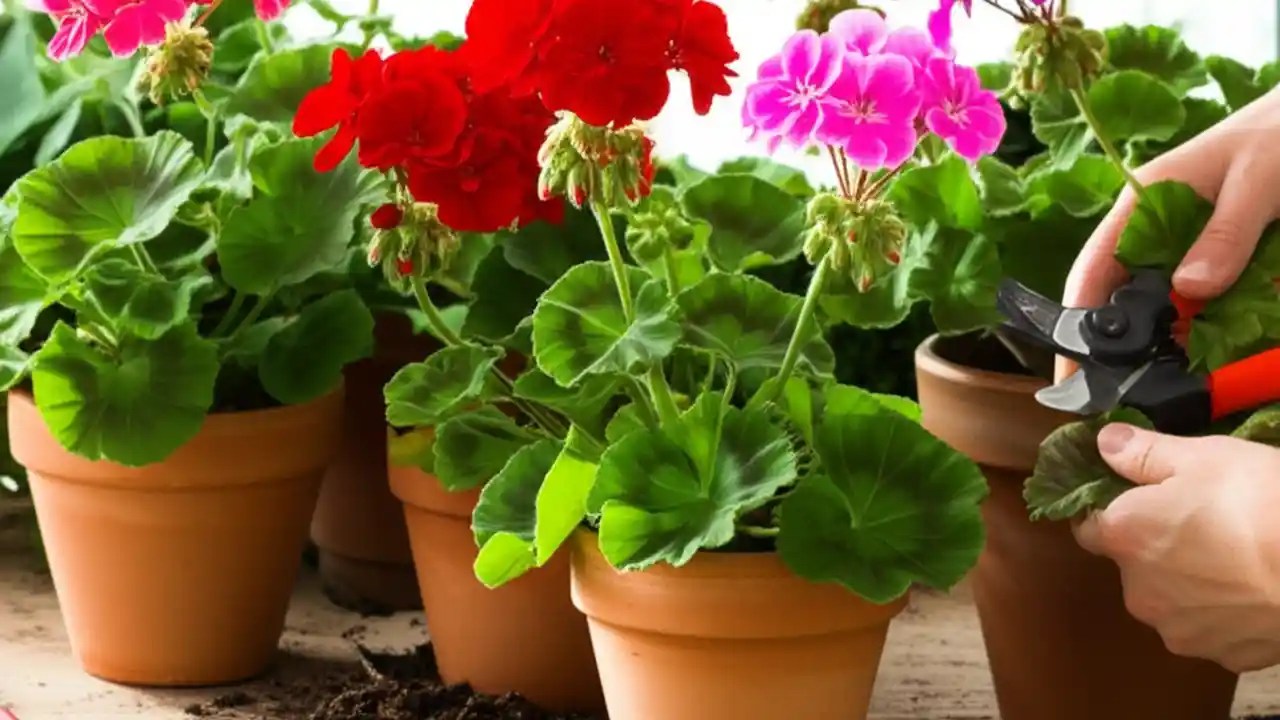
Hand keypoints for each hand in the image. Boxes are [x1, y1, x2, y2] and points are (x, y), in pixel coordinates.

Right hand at [1058, 86, 1279, 380]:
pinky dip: (1193, 326)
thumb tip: (1191, 291)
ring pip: (1153, 301)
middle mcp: (1149, 225)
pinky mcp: (1207, 252)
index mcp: (1142, 200)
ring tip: (1156, 386)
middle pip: (1114, 293)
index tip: (1072, 372)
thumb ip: (1227, 234)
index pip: (1092, 267)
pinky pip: (1191, 297)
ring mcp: (1178, 240)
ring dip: (1156, 340)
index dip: (1074, 321)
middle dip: (1112, 344)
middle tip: (1114, 395)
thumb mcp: (1259, 180)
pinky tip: (1200, 354)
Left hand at [1075, 423, 1279, 671]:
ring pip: (1170, 601)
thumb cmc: (1260, 501)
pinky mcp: (1221, 656)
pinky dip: (1223, 613)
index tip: (1138, 499)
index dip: (1111, 510)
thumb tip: (1104, 443)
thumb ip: (1143, 453)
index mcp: (1125, 538)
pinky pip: (1211, 628)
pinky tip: (1253, 590)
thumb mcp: (1203, 456)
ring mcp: (1179, 629)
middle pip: (1133, 565)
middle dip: (1156, 546)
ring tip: (1234, 558)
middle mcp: (1138, 591)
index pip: (1089, 526)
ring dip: (1188, 583)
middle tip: (1201, 522)